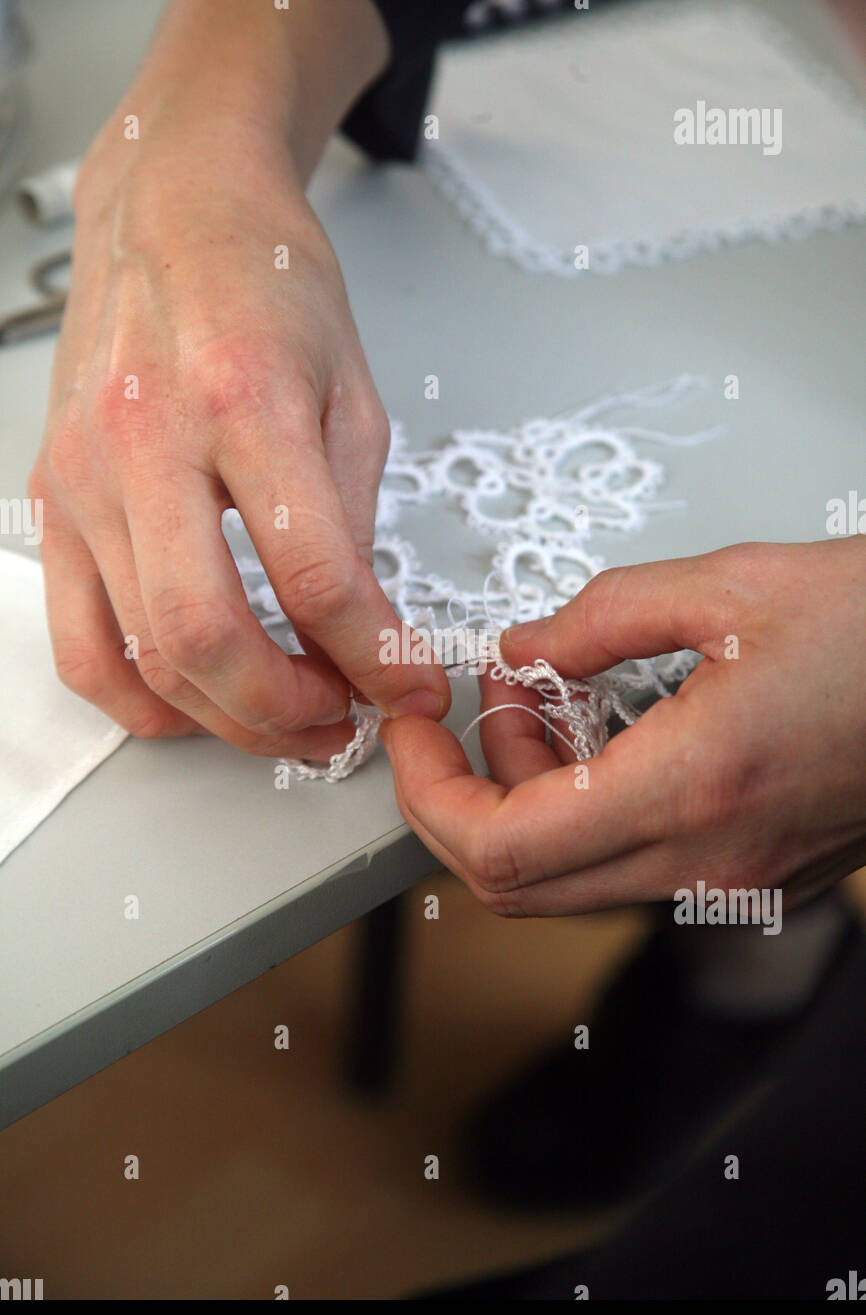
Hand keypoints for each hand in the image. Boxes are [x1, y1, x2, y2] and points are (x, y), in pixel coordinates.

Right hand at [29, 0, 448, 760]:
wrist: (171, 215)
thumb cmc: (267, 287)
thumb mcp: (351, 395)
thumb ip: (353, 524)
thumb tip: (362, 638)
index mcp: (245, 400)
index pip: (316, 575)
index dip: (377, 658)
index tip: (412, 687)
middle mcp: (146, 441)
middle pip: (205, 636)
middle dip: (288, 711)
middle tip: (341, 720)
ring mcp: (84, 479)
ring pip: (142, 655)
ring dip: (227, 716)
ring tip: (287, 719)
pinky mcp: (52, 502)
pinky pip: (79, 641)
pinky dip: (140, 697)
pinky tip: (197, 701)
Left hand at [381, 538, 865, 915]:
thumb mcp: (728, 585)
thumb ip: (599, 617)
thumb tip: (524, 651)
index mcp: (693, 786)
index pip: (501, 849)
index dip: (427, 796)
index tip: (411, 737)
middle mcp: (706, 860)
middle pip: (515, 886)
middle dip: (469, 794)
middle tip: (489, 705)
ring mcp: (730, 884)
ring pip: (567, 883)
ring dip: (528, 799)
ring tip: (557, 699)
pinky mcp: (749, 880)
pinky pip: (626, 871)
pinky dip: (584, 813)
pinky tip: (610, 735)